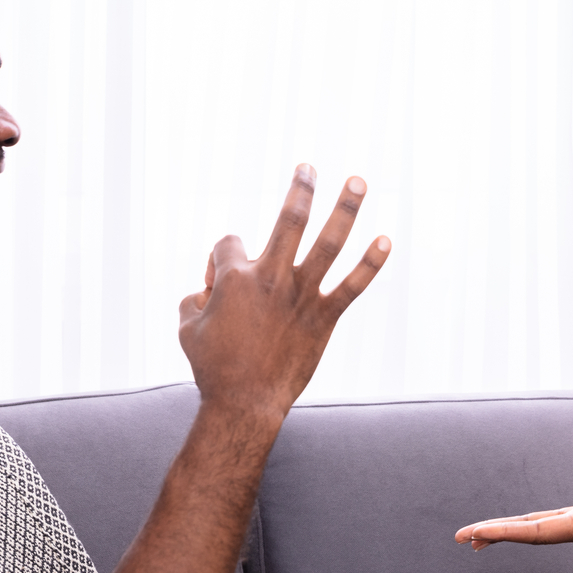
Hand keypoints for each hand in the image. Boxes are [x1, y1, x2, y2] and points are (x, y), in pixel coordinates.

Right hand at [179, 165, 389, 422]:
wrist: (244, 405)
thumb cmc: (212, 369)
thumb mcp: (186, 329)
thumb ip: (193, 301)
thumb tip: (204, 292)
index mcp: (234, 278)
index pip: (228, 245)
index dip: (219, 261)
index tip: (217, 288)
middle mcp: (271, 278)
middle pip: (288, 220)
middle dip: (300, 189)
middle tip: (309, 167)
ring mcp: (300, 296)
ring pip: (327, 243)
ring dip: (345, 209)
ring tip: (359, 181)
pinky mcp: (323, 318)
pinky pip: (352, 286)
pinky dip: (371, 264)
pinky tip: (386, 241)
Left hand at [454, 499, 572, 554]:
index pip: (535, 530)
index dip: (502, 531)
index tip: (471, 534)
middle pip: (529, 530)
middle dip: (496, 532)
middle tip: (462, 536)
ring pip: (539, 526)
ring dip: (510, 529)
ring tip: (482, 534)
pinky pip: (554, 519)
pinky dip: (532, 521)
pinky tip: (524, 521)